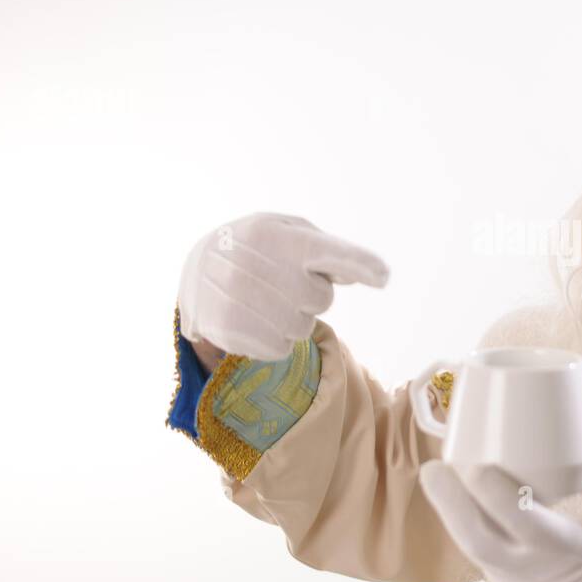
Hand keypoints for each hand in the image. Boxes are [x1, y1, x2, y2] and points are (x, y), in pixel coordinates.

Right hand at [177, 212, 388, 361]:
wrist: (198, 269)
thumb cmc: (259, 247)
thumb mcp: (287, 232)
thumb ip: (325, 251)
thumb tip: (354, 276)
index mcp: (279, 235)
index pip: (327, 250)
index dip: (358, 262)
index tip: (383, 277)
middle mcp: (258, 265)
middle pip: (321, 299)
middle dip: (311, 295)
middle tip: (284, 283)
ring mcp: (241, 299)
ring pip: (302, 328)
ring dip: (292, 319)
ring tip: (264, 300)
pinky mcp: (230, 331)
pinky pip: (281, 349)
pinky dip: (275, 340)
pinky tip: (253, 319)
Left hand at [418, 454, 581, 581]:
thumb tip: (581, 435)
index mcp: (568, 550)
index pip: (524, 522)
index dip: (494, 494)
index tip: (476, 463)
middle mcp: (534, 571)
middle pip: (478, 540)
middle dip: (449, 503)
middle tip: (433, 467)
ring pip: (474, 549)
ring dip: (452, 513)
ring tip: (439, 478)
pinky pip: (483, 556)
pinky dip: (469, 526)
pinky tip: (462, 502)